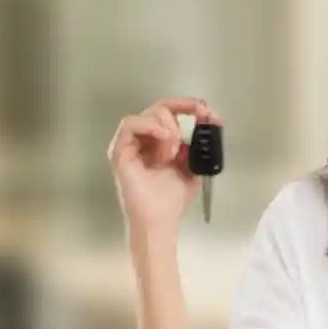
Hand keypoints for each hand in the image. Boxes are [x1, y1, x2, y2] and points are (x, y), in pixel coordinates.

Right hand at [107, 97, 221, 232]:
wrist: (159, 221)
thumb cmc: (171, 200)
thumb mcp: (192, 167)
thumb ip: (196, 146)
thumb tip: (208, 121)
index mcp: (160, 143)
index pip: (171, 114)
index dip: (188, 107)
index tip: (206, 109)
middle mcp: (144, 140)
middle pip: (159, 108)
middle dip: (183, 107)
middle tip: (200, 113)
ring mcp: (130, 144)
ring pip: (148, 113)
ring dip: (168, 125)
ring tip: (175, 147)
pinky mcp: (119, 151)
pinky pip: (130, 124)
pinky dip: (150, 126)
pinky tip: (164, 138)